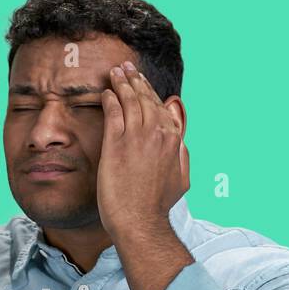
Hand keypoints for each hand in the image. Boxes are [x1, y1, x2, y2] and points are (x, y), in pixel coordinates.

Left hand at [96, 61, 189, 240]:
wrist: (140, 221)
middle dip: (136, 80)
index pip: (163, 109)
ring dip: (122, 83)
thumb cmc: (157, 206)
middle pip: (146, 99)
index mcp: (174, 141)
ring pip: (130, 101)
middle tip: (127, 68)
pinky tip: (106, 92)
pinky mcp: (117, 144)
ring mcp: (137, 137)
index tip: (144, 84)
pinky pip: (113, 113)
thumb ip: (182, 157)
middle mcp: (158, 134)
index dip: (152, 93)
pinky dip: (110, 99)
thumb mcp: (182, 180)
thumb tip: (181, 143)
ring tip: (115, 72)